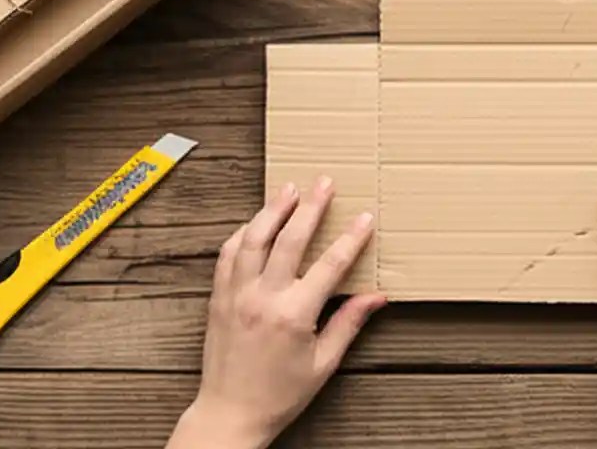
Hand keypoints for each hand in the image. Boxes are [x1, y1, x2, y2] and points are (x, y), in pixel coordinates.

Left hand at [167, 178, 383, 448]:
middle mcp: (263, 298)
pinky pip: (228, 255)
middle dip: (311, 207)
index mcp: (294, 315)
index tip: (365, 218)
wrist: (230, 413)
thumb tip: (377, 296)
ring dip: (273, 209)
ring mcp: (236, 295)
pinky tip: (256, 221)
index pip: (330, 264)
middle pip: (289, 238)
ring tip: (289, 188)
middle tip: (325, 182)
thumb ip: (348, 323)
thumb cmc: (279, 394)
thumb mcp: (323, 364)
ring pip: (253, 238)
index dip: (351, 238)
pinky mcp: (218, 298)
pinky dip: (243, 233)